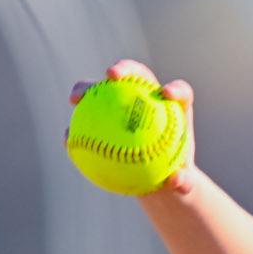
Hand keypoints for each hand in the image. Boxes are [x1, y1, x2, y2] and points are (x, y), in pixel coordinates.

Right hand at [70, 60, 196, 195]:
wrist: (159, 181)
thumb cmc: (175, 179)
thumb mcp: (183, 184)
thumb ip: (185, 182)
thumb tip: (177, 182)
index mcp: (175, 110)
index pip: (180, 92)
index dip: (176, 88)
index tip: (167, 94)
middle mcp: (150, 100)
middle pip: (137, 76)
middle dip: (124, 69)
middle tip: (111, 76)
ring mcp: (125, 107)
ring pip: (105, 91)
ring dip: (87, 88)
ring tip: (75, 98)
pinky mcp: (106, 120)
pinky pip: (89, 121)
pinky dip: (78, 128)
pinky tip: (68, 138)